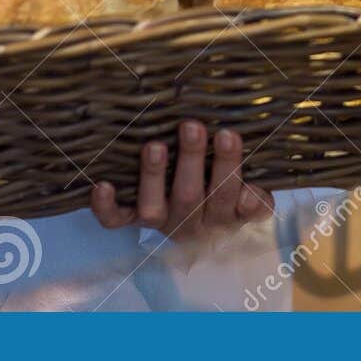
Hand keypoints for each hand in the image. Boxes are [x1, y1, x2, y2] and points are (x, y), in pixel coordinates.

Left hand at [90, 120, 273, 241]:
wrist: (201, 234)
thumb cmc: (227, 197)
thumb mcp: (251, 201)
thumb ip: (257, 200)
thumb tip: (249, 196)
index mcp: (223, 217)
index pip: (229, 194)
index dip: (228, 166)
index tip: (228, 134)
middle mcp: (190, 223)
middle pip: (191, 196)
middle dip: (191, 160)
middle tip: (192, 126)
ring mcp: (159, 222)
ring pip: (153, 207)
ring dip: (153, 176)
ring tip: (154, 146)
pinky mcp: (132, 222)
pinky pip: (116, 220)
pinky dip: (107, 207)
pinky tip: (102, 186)